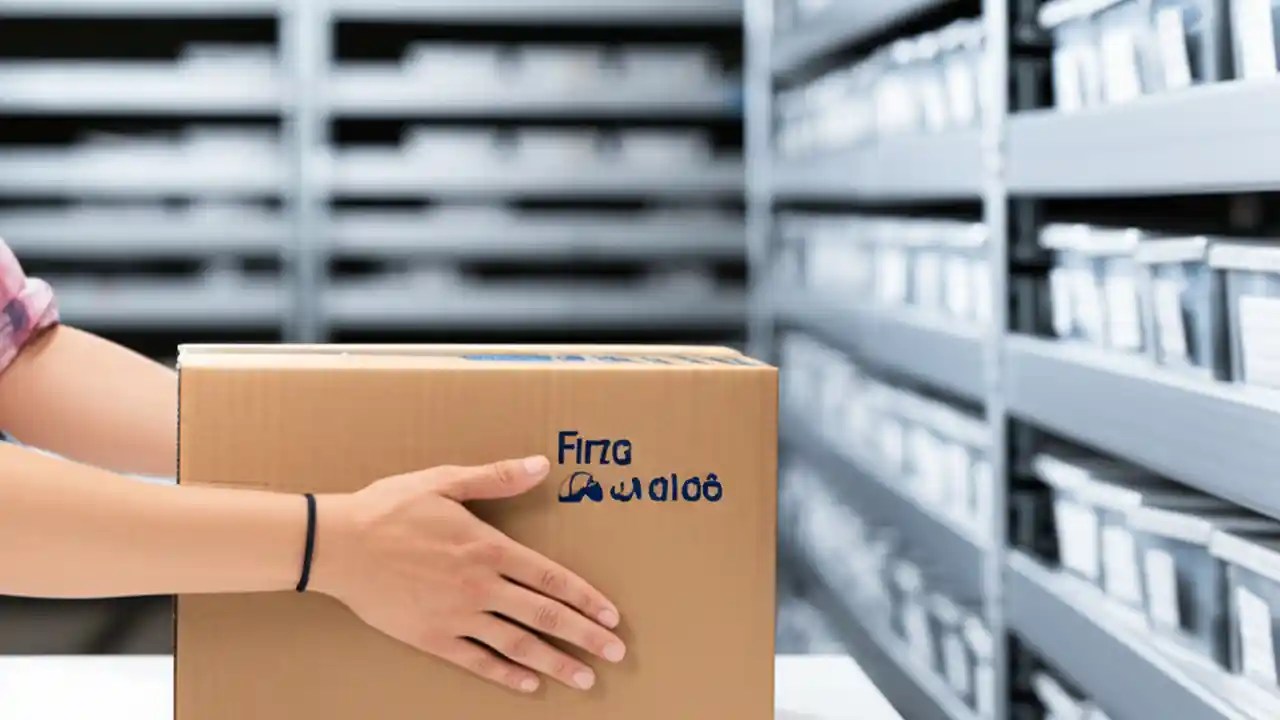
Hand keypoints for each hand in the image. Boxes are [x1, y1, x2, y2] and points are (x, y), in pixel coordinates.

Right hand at [311, 456, 624, 693]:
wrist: (338, 544)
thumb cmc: (390, 507)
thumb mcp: (445, 480)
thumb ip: (497, 477)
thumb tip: (542, 464)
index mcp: (488, 547)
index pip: (550, 579)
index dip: (585, 598)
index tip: (611, 615)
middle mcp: (480, 586)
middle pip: (544, 617)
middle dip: (585, 636)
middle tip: (616, 653)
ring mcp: (457, 616)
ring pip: (517, 645)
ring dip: (555, 663)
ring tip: (584, 679)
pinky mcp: (432, 637)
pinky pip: (478, 661)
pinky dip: (507, 674)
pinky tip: (530, 684)